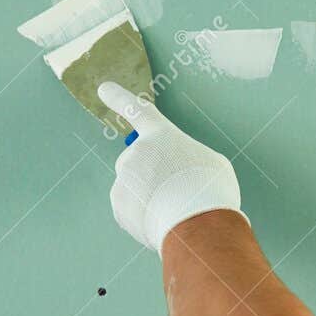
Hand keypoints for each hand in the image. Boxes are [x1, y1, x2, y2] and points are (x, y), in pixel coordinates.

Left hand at [96, 82, 244, 250]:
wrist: (197, 226)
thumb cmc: (211, 190)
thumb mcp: (210, 162)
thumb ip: (186, 158)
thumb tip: (179, 169)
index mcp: (161, 135)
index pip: (137, 109)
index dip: (119, 98)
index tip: (104, 89)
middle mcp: (136, 153)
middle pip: (140, 161)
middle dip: (153, 176)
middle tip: (177, 192)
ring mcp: (124, 179)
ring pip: (135, 187)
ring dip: (150, 197)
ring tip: (174, 210)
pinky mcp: (119, 206)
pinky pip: (131, 209)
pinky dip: (143, 216)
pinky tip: (163, 223)